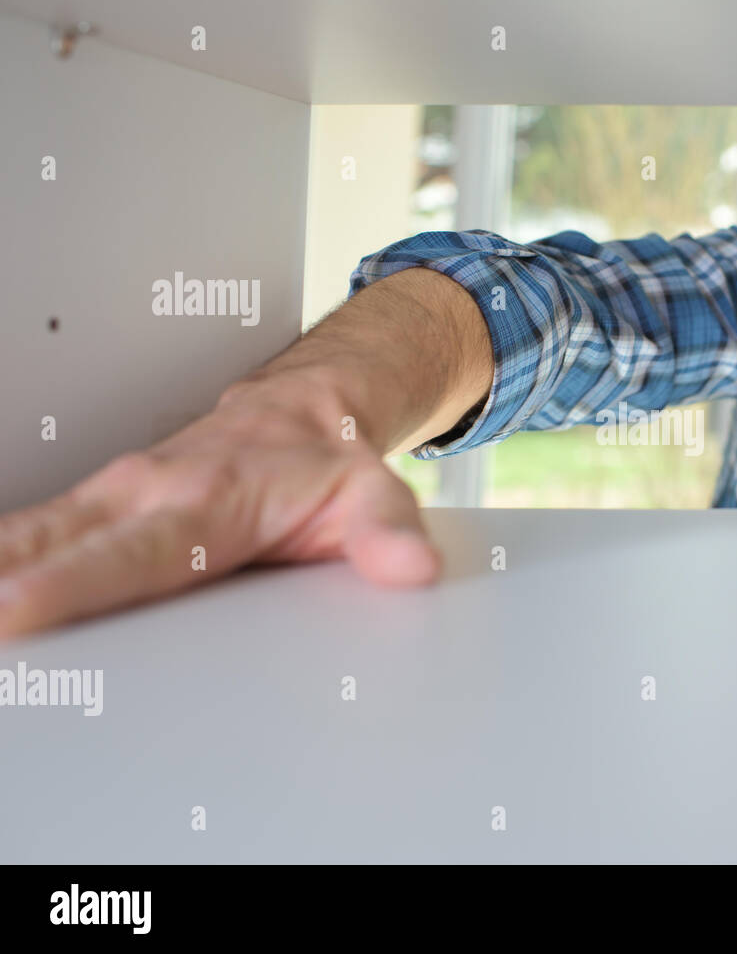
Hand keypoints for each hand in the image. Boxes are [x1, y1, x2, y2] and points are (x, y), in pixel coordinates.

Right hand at [0, 384, 440, 638]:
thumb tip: (409, 568)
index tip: (17, 609)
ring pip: (28, 531)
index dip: (73, 584)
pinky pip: (28, 528)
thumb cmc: (327, 464)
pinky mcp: (96, 502)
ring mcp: (114, 494)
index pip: (133, 553)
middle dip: (1, 577)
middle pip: (55, 541)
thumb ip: (388, 534)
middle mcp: (148, 492)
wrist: (305, 414)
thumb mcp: (375, 495)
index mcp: (210, 501)